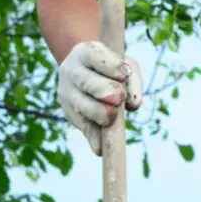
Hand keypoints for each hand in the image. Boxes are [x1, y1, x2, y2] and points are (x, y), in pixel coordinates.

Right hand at [56, 41, 143, 155]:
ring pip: (80, 105)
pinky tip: (101, 148)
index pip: (95, 56)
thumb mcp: (125, 65)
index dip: (111, 66)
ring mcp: (67, 93)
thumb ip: (133, 80)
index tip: (124, 74)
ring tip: (111, 118)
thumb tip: (133, 104)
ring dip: (98, 113)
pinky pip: (82, 127)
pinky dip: (93, 138)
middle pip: (86, 82)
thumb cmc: (111, 68)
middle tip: (118, 99)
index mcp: (85, 53)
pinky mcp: (70, 113)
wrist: (84, 71)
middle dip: (104, 91)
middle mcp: (71, 71)